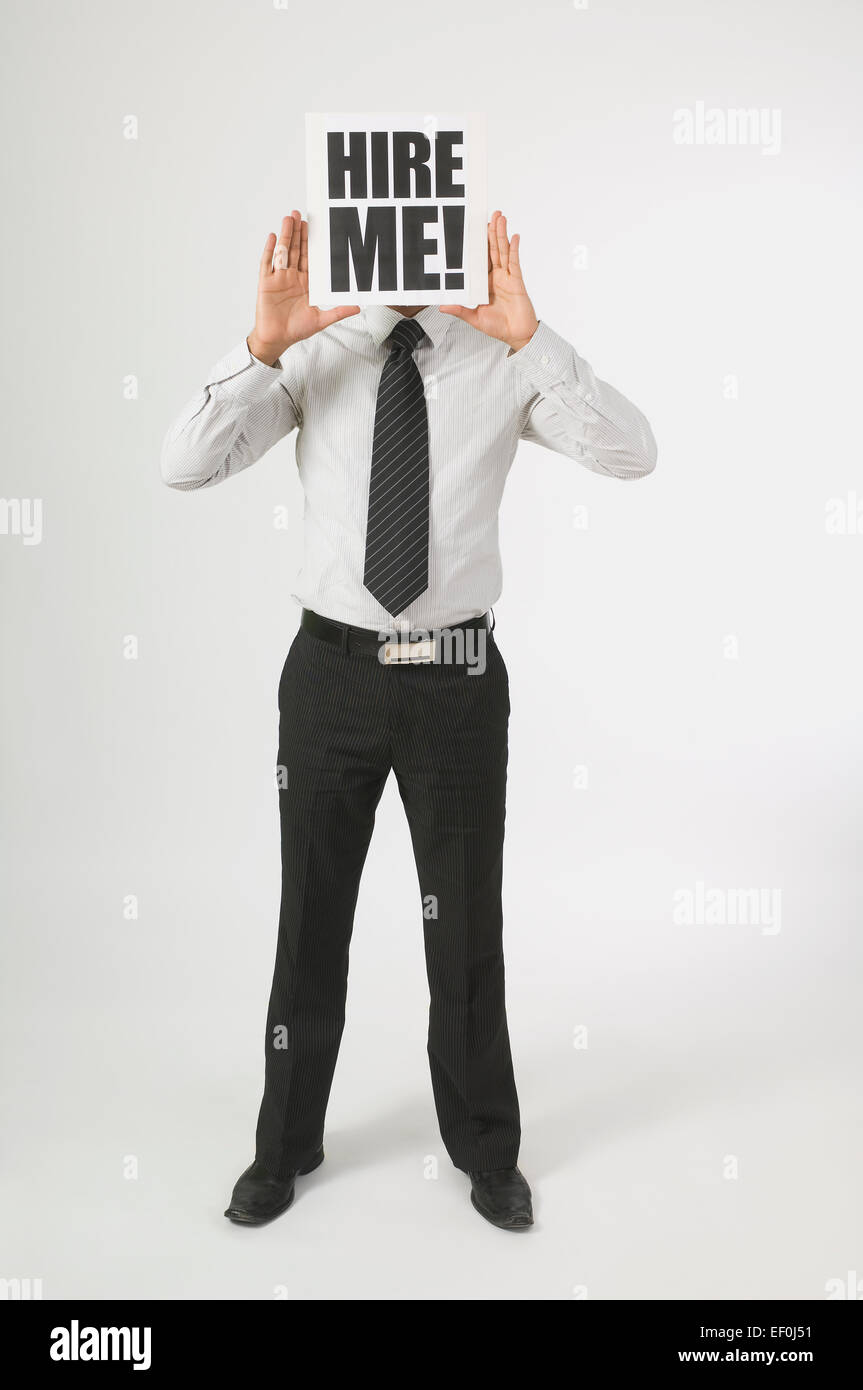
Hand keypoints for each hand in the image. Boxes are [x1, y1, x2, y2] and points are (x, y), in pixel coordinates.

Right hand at [247, 211, 359, 364]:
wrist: (277, 339)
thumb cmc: (297, 330)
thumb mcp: (321, 320)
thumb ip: (339, 312)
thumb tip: (359, 307)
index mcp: (306, 283)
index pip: (310, 258)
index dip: (311, 242)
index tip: (315, 227)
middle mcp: (292, 277)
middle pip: (296, 250)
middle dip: (298, 232)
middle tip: (301, 214)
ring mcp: (279, 278)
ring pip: (283, 252)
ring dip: (286, 235)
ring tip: (289, 219)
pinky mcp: (266, 283)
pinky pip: (267, 263)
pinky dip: (270, 250)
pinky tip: (273, 237)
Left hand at [439, 211, 539, 352]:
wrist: (517, 335)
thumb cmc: (498, 327)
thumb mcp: (474, 319)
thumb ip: (460, 310)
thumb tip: (441, 306)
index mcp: (483, 283)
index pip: (477, 260)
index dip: (474, 245)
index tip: (470, 230)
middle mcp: (495, 277)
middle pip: (491, 250)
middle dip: (490, 232)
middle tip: (488, 214)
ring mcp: (507, 277)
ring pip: (503, 251)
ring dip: (501, 234)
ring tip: (500, 218)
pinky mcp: (517, 281)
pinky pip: (515, 262)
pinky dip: (515, 249)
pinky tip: (514, 236)